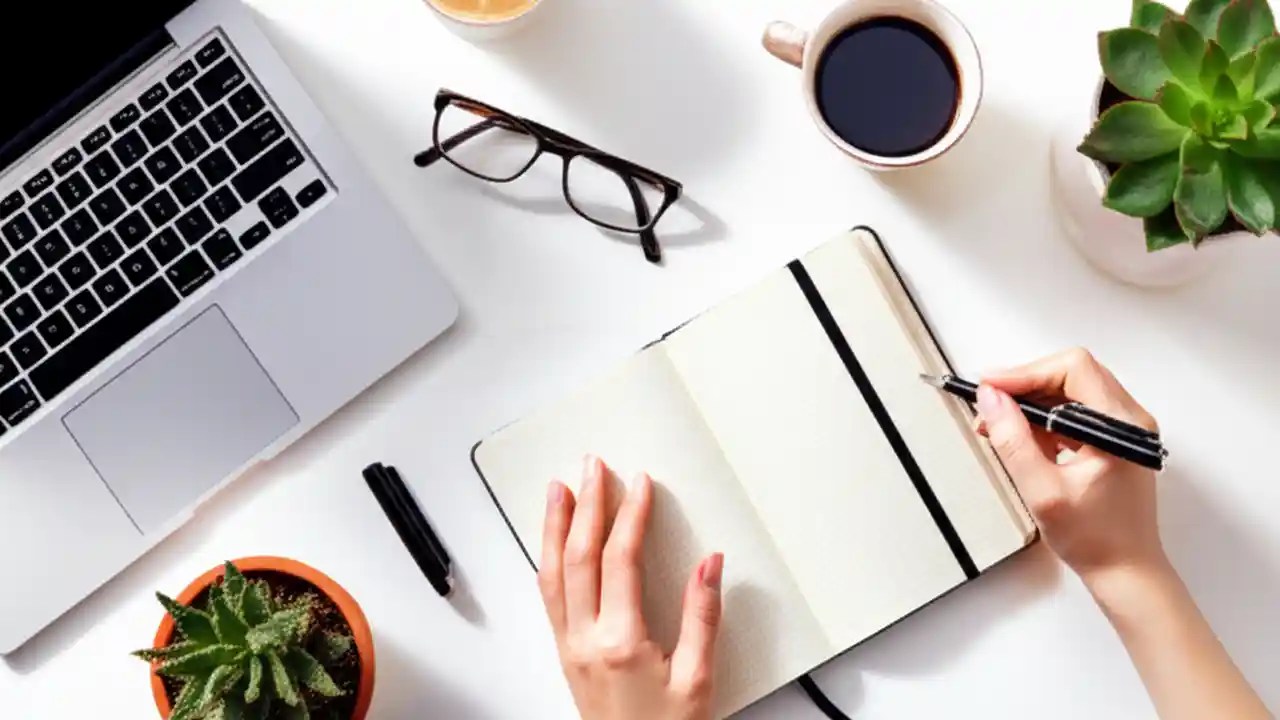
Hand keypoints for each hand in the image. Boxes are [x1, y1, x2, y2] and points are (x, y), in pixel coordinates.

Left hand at [539, 455, 723, 719]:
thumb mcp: (699, 680)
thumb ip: (703, 617)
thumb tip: (710, 565)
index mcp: (620, 641)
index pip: (620, 560)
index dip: (630, 515)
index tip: (640, 485)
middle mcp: (585, 640)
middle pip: (579, 556)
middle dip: (587, 505)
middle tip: (595, 467)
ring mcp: (569, 646)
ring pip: (552, 572)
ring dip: (555, 526)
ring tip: (559, 489)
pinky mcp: (566, 655)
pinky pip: (549, 595)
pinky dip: (549, 559)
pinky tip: (553, 544)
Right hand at [976, 348, 1164, 584]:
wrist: (1125, 571)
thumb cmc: (1094, 539)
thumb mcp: (1042, 491)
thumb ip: (1013, 441)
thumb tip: (990, 399)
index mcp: (1121, 426)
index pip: (1072, 369)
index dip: (1026, 373)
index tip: (991, 389)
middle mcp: (1129, 419)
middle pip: (1070, 374)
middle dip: (1025, 386)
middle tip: (989, 405)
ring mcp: (1122, 429)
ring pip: (1069, 392)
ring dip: (1031, 404)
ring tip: (998, 427)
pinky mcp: (1112, 440)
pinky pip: (1073, 412)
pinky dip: (1043, 420)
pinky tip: (1020, 439)